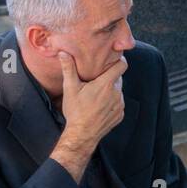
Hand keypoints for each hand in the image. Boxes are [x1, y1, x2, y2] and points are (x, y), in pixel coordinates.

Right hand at [50, 52, 125, 181]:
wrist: (82, 135)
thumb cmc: (75, 111)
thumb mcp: (70, 88)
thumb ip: (68, 68)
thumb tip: (64, 52)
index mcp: (106, 84)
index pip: (122, 65)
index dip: (118, 60)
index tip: (111, 59)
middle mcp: (116, 93)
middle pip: (118, 78)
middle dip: (109, 77)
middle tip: (96, 79)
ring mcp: (120, 105)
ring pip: (118, 91)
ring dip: (110, 90)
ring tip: (96, 94)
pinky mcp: (120, 115)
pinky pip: (118, 103)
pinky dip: (112, 102)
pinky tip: (99, 106)